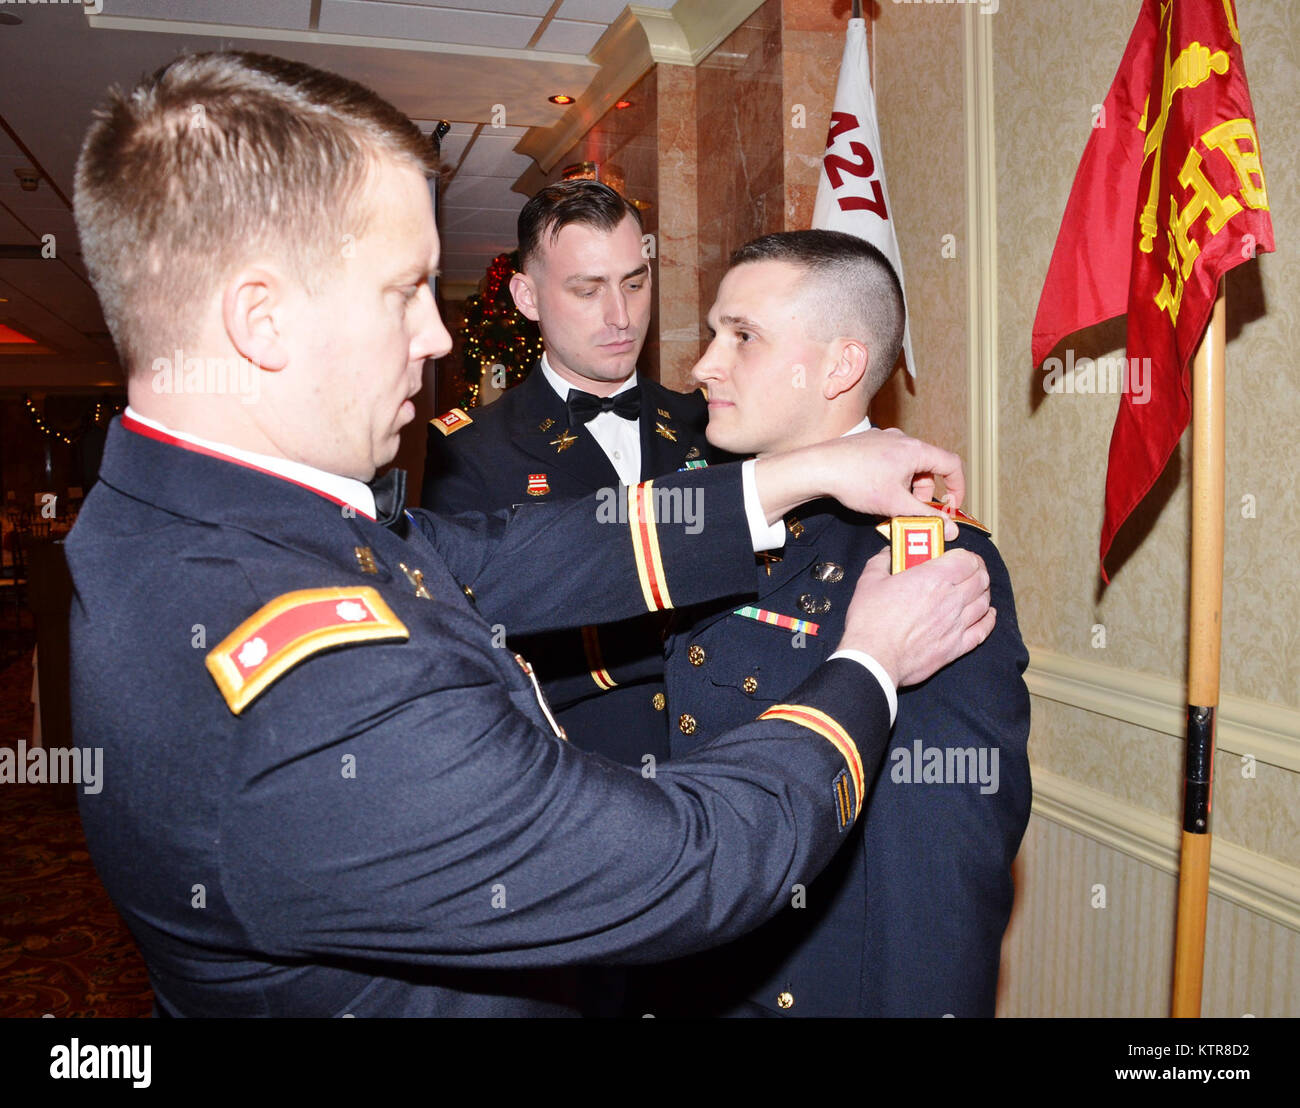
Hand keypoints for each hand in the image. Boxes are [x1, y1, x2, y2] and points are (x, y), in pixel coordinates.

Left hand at [754, 430, 965, 539]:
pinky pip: (892, 460)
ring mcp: (884, 438)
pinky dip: (893, 478)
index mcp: (916, 450)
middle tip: (914, 511)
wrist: (819, 467)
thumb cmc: (856, 482)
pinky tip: (876, 492)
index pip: (952, 464)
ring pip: (909, 464)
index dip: (958, 487)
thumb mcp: (896, 505)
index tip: (952, 507)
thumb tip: (952, 529)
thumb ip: (927, 517)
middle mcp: (903, 439)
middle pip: (929, 466)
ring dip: (908, 486)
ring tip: (891, 504)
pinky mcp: (869, 442)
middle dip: (925, 492)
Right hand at [837, 549, 993, 686]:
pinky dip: (988, 619)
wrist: (873, 658)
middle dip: (978, 571)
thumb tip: (891, 552)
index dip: (967, 555)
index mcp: (933, 578)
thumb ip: (884, 560)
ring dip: (983, 592)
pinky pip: (983, 630)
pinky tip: (987, 614)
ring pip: (984, 602)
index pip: (967, 559)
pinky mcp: (956, 647)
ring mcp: (956, 624)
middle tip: (969, 570)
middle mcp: (951, 599)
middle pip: (981, 579)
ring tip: (975, 590)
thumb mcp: (870, 580)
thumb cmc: (870, 620)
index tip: (960, 557)